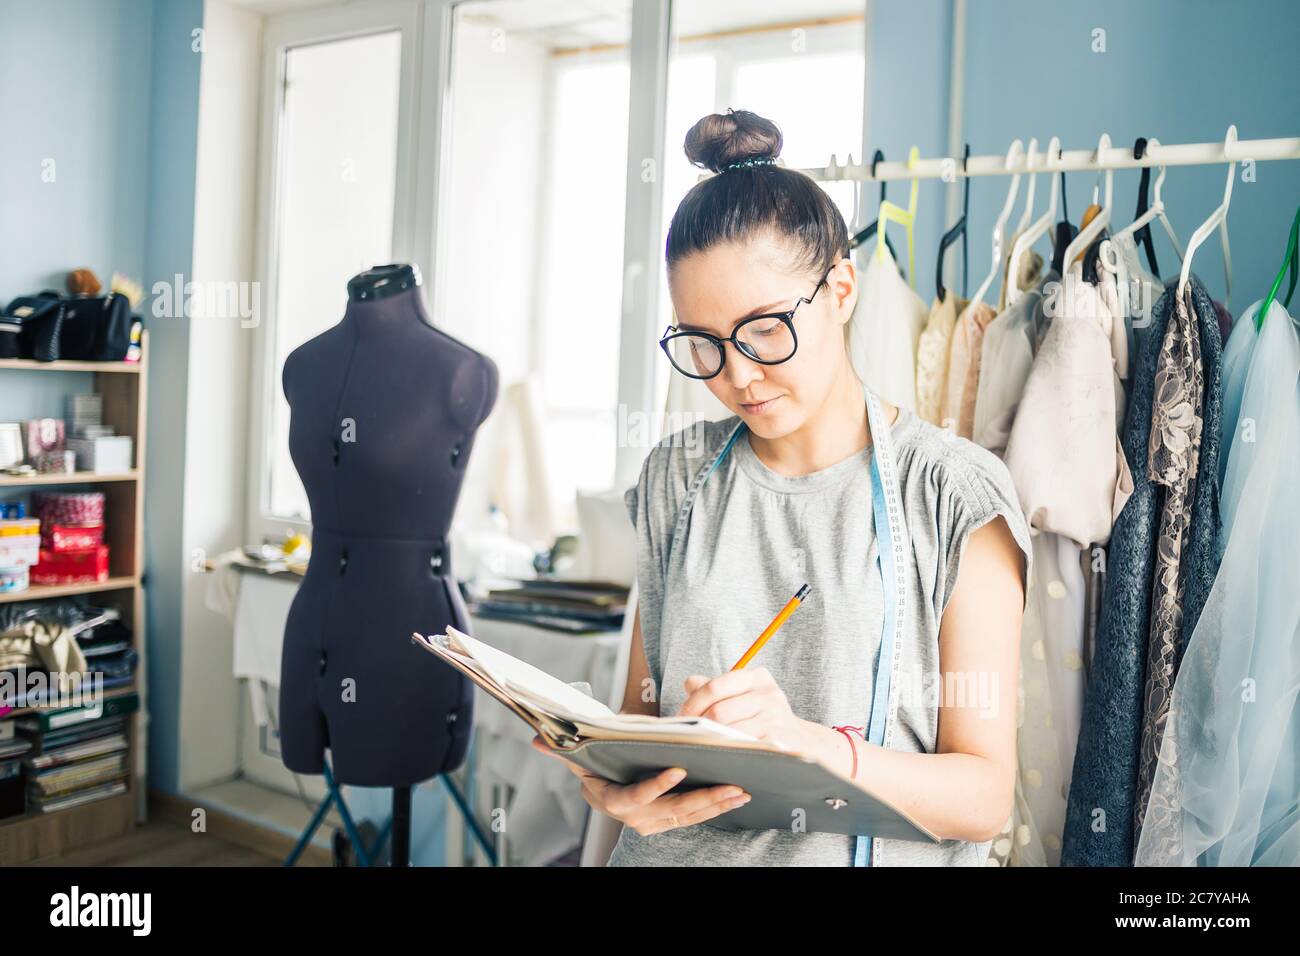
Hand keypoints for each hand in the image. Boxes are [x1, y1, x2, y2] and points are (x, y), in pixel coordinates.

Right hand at [530, 735, 750, 834]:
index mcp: (612, 799)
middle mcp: (635, 817)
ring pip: (689, 816)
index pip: (634, 797)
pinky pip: (695, 817)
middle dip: (703, 799)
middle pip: (671, 811)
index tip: (678, 769)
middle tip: (729, 784)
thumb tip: (537, 739)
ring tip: (741, 790)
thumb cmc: (598, 763)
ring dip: (717, 804)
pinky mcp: (670, 821)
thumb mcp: (580, 755)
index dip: (655, 786)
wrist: (604, 784)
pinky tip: (737, 796)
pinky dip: (717, 807)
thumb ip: (562, 749)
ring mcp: (654, 822)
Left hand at [676, 667, 808, 751]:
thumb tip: (689, 684)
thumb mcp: (743, 695)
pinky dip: (724, 751)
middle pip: (718, 710)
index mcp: (756, 677)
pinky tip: (716, 755)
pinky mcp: (776, 740)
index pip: (714, 686)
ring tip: (697, 745)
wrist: (800, 741)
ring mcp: (774, 717)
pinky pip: (740, 746)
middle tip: (685, 736)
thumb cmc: (763, 717)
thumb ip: (715, 687)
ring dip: (708, 741)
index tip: (679, 717)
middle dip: (696, 725)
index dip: (692, 703)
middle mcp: (768, 693)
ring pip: (727, 730)